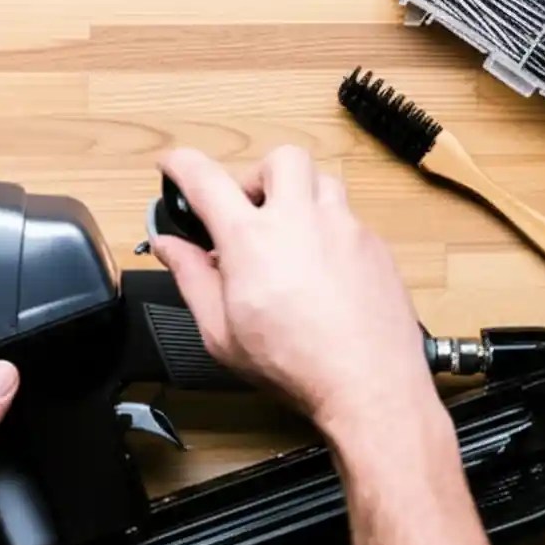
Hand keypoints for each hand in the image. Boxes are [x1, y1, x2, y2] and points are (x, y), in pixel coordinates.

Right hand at [151, 146, 436, 433]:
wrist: (369, 385)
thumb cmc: (294, 364)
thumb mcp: (220, 332)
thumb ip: (190, 278)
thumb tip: (169, 246)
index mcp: (251, 238)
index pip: (204, 178)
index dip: (180, 165)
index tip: (172, 166)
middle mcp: (300, 219)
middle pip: (280, 159)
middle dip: (258, 176)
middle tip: (248, 213)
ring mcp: (345, 227)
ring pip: (321, 181)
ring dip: (299, 197)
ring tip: (288, 237)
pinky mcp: (375, 246)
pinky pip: (348, 217)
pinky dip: (328, 231)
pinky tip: (321, 270)